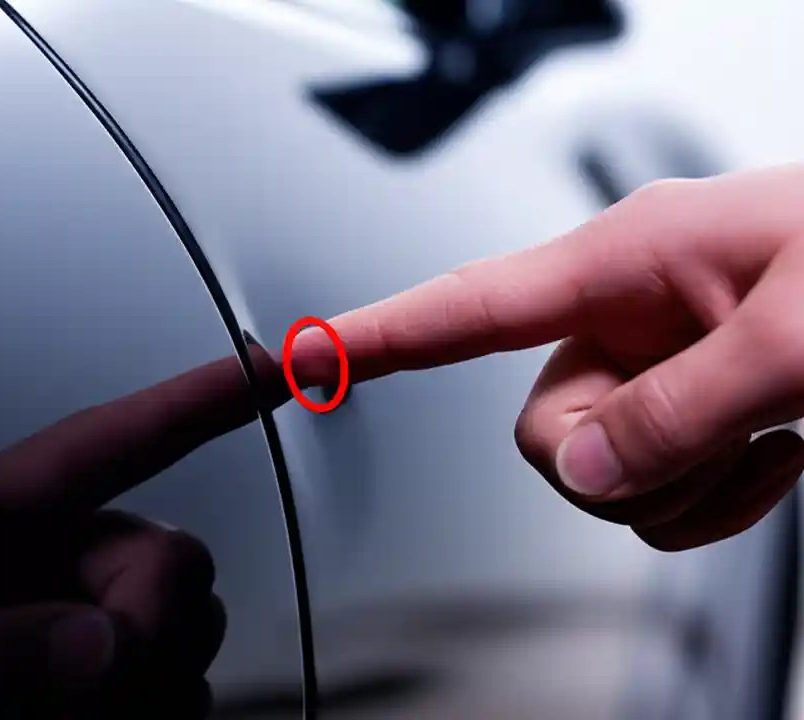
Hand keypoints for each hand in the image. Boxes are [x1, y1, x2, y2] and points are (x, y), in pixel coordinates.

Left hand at [0, 354, 282, 717]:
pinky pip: (166, 697)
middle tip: (83, 692)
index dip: (199, 401)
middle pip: (169, 557)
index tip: (282, 363)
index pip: (106, 443)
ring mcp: (60, 633)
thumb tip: (103, 644)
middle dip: (150, 625)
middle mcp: (36, 568)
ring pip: (179, 637)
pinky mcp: (77, 696)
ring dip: (141, 690)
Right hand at [294, 165, 803, 550]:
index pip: (463, 307)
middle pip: (543, 428)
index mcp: (626, 260)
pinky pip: (657, 486)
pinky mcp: (693, 402)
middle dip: (624, 461)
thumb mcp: (800, 341)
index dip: (371, 337)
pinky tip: (777, 452)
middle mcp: (626, 311)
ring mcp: (659, 361)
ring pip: (598, 470)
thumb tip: (583, 470)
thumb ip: (678, 410)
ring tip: (771, 437)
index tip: (295, 359)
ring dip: (685, 484)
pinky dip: (717, 493)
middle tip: (715, 439)